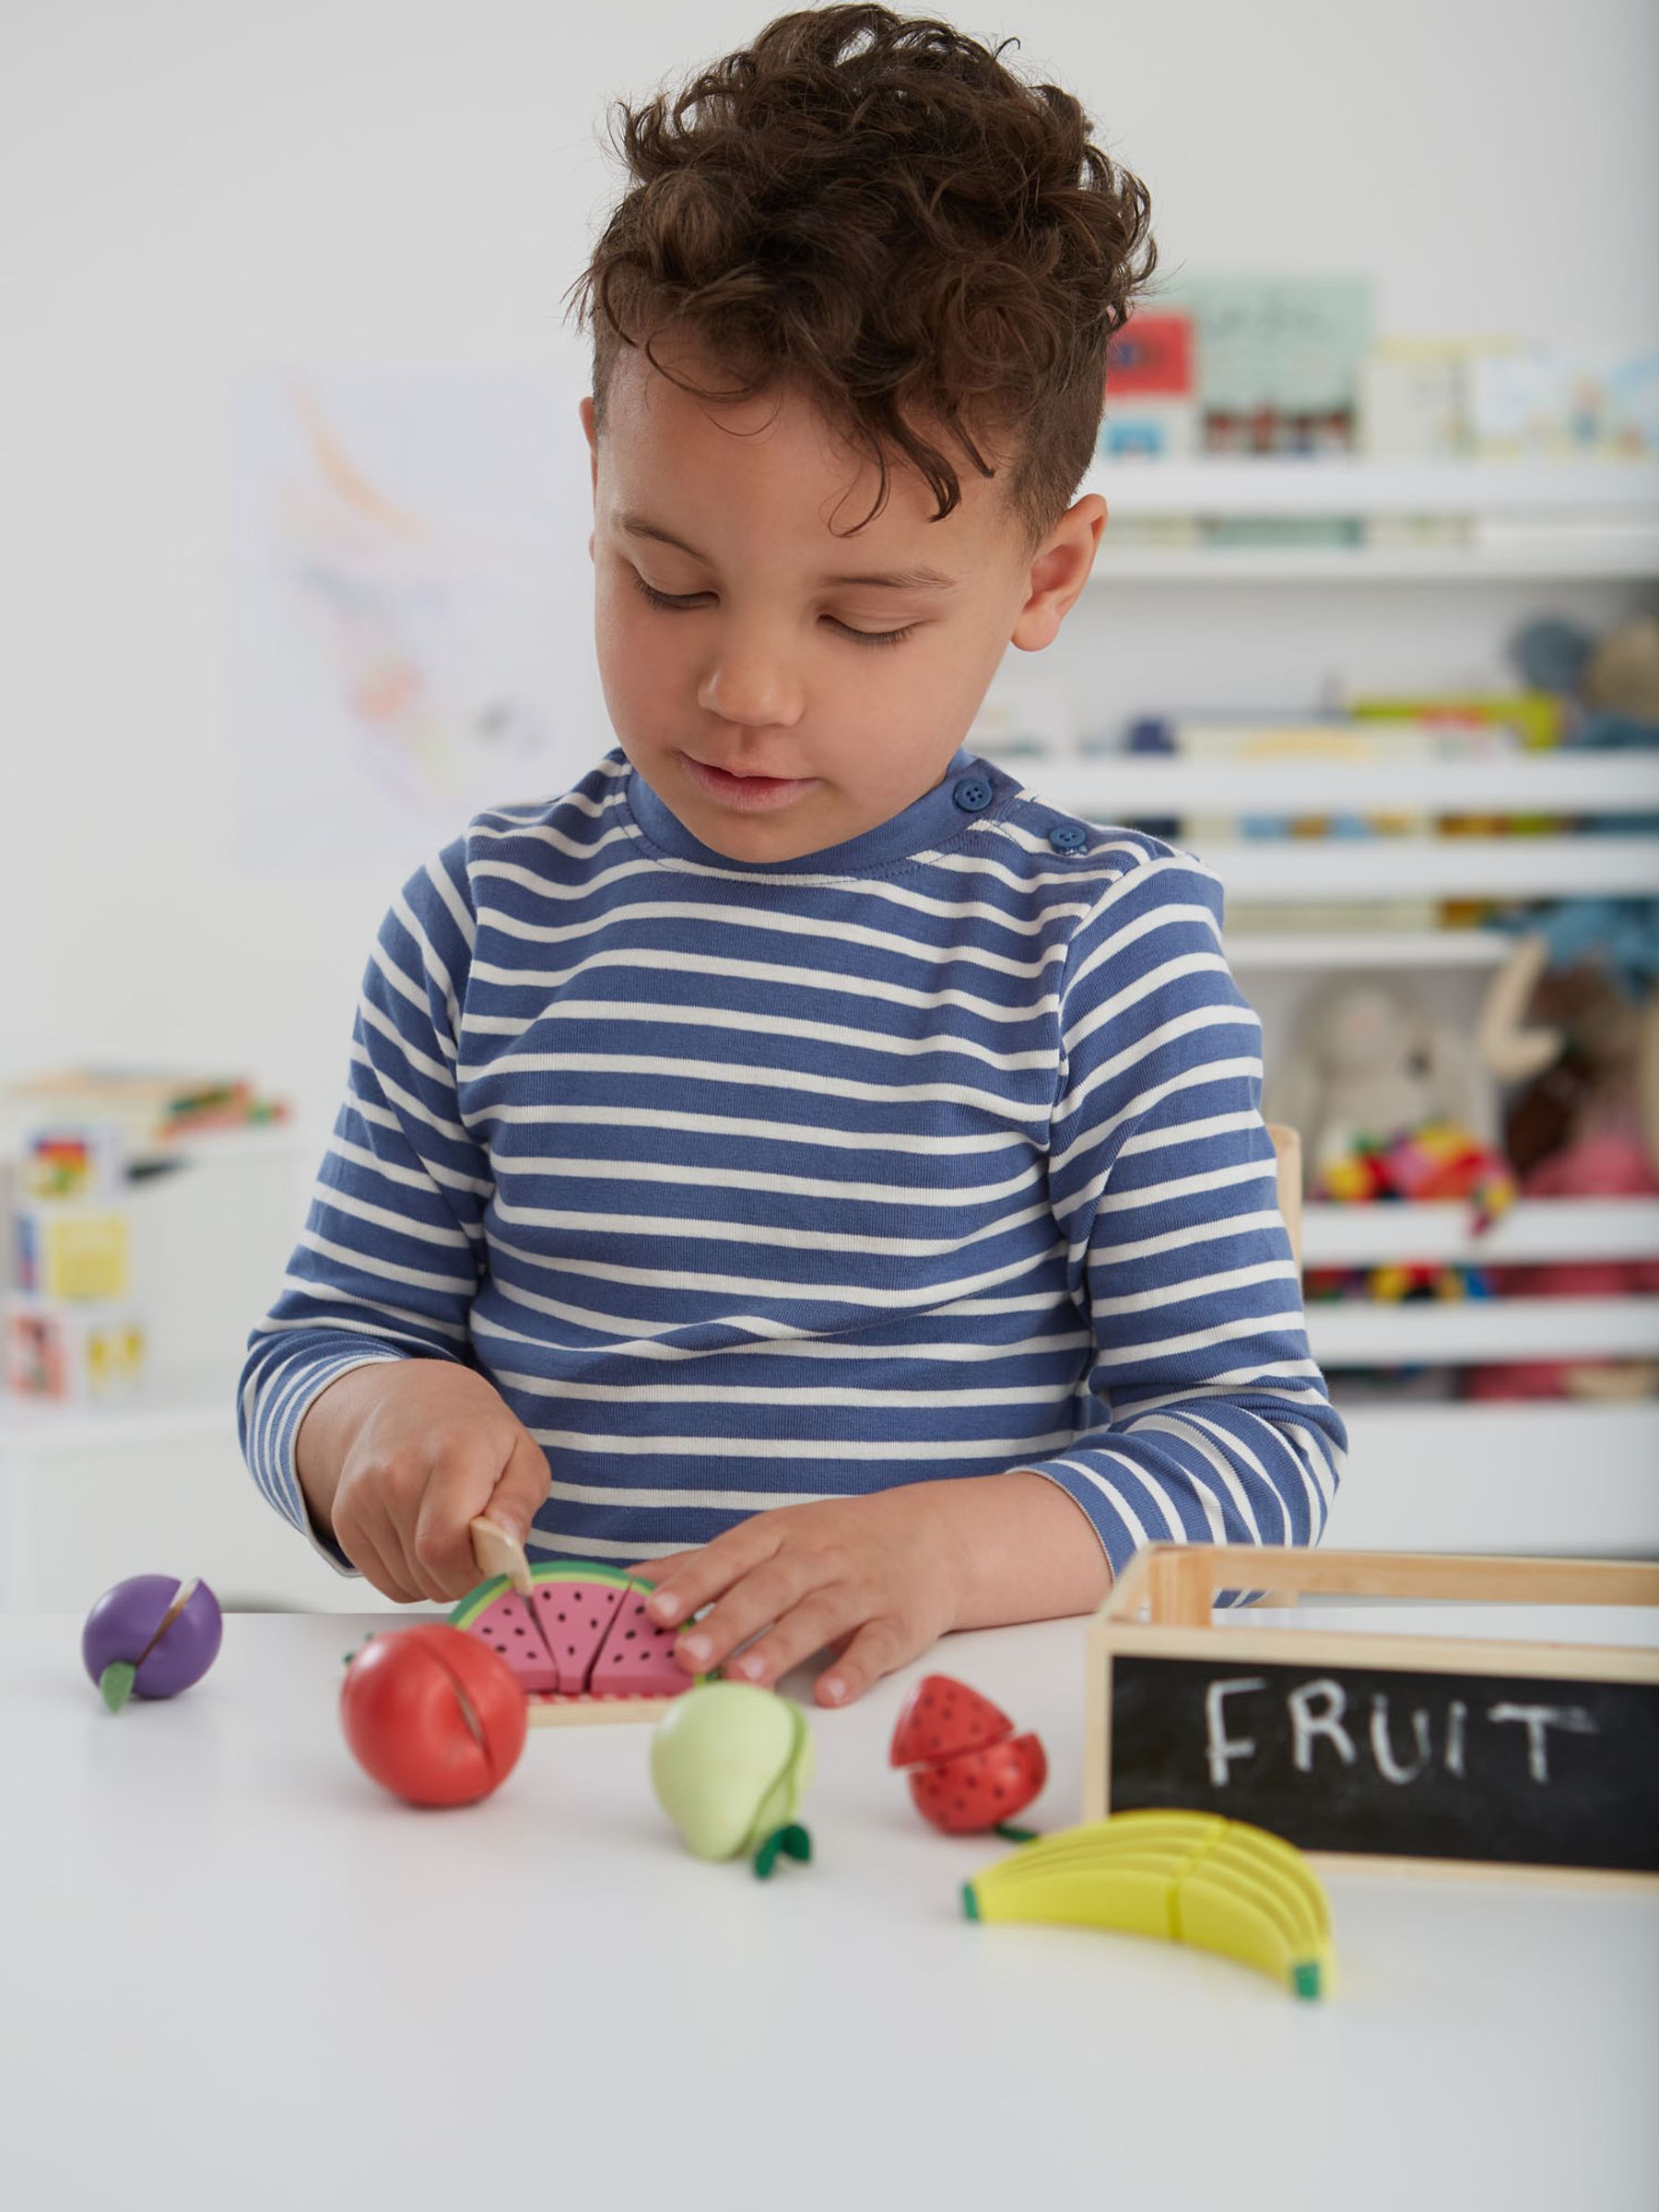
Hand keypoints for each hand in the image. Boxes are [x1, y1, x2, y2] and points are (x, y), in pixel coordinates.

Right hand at [300, 1360, 550, 1603]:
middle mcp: (397, 1474)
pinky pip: (385, 1583)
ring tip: (450, 1534)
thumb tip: (507, 1552)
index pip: (445, 1548)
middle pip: (427, 1572)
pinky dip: (411, 1577)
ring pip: (407, 1584)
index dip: (474, 1575)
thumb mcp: (521, 1456)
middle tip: (479, 1550)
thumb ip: (519, 1506)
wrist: (406, 1401)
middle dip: (462, 1579)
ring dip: (436, 1579)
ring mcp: (364, 1496)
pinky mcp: (345, 1518)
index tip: (495, 1567)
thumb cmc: (472, 1433)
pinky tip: (423, 1538)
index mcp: (452, 1455)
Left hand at [636, 1486, 965, 1707]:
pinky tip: (827, 1694)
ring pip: (818, 1617)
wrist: (934, 1535)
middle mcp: (818, 1558)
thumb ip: (705, 1563)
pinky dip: (853, 1670)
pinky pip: (876, 1646)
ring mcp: (861, 1589)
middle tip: (687, 1655)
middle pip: (769, 1587)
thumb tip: (629, 1579)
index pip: (730, 1554)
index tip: (654, 1610)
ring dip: (780, 1647)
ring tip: (744, 1680)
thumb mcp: (773, 1537)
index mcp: (780, 1535)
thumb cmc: (834, 1542)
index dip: (693, 1582)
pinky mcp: (900, 1623)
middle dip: (727, 1620)